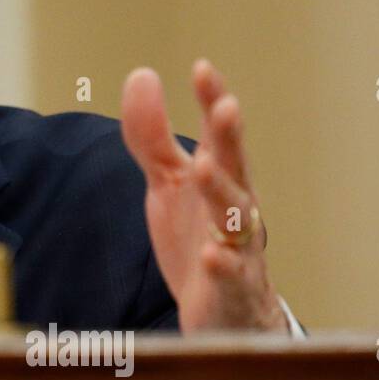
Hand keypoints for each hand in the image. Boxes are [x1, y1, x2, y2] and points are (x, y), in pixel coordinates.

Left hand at [120, 59, 286, 332]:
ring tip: (204, 166)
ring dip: (222, 191)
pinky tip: (211, 254)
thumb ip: (152, 135)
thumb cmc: (197, 235)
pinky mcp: (230, 288)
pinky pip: (230, 275)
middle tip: (225, 106)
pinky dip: (222, 264)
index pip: (217, 133)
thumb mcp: (167, 181)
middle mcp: (234, 206)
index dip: (212, 100)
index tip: (202, 68)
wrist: (223, 311)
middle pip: (234, 166)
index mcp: (217, 177)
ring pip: (235, 216)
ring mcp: (237, 247)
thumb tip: (141, 75)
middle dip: (229, 137)